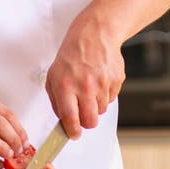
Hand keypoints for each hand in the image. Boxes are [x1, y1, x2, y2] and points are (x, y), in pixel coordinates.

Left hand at [45, 7, 124, 139]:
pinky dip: (104, 94)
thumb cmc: (72, 55)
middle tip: (83, 114)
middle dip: (86, 122)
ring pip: (101, 111)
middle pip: (90, 122)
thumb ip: (56, 100)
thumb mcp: (53, 75)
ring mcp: (102, 83)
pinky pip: (110, 98)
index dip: (72, 131)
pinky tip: (98, 80)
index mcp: (66, 86)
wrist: (94, 34)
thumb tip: (63, 120)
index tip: (73, 134)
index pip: (71, 119)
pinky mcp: (116, 80)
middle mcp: (85, 86)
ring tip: (89, 88)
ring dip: (95, 105)